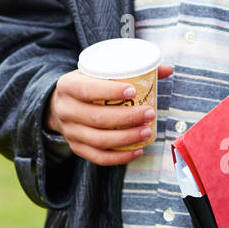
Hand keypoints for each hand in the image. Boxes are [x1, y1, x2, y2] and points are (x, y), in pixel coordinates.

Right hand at [45, 64, 174, 165]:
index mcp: (68, 86)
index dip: (110, 91)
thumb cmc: (86, 86)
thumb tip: (167, 69)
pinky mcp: (77, 148)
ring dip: (127, 138)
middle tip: (149, 113)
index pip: (87, 89)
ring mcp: (70, 132)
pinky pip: (99, 157)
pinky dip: (120, 157)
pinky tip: (138, 150)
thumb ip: (130, 70)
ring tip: (147, 131)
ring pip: (99, 140)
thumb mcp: (98, 73)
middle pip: (97, 118)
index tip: (132, 91)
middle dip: (127, 118)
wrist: (61, 105)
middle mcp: (65, 110)